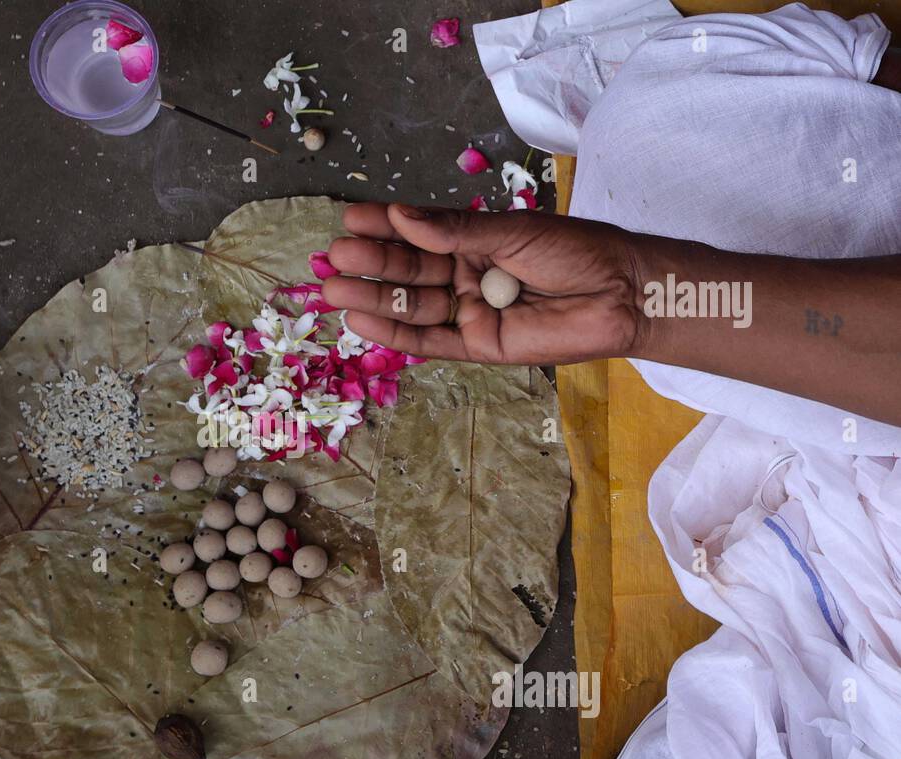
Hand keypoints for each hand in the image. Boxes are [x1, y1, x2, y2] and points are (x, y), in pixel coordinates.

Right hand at [322, 203, 647, 365]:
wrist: (622, 293)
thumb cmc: (575, 251)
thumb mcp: (511, 231)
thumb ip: (454, 230)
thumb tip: (400, 216)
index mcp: (474, 241)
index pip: (418, 233)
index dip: (384, 226)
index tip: (350, 217)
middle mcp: (465, 276)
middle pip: (408, 272)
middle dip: (371, 265)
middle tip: (333, 257)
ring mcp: (469, 312)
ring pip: (412, 307)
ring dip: (373, 298)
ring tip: (334, 289)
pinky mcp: (478, 345)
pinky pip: (430, 341)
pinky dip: (397, 333)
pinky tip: (363, 320)